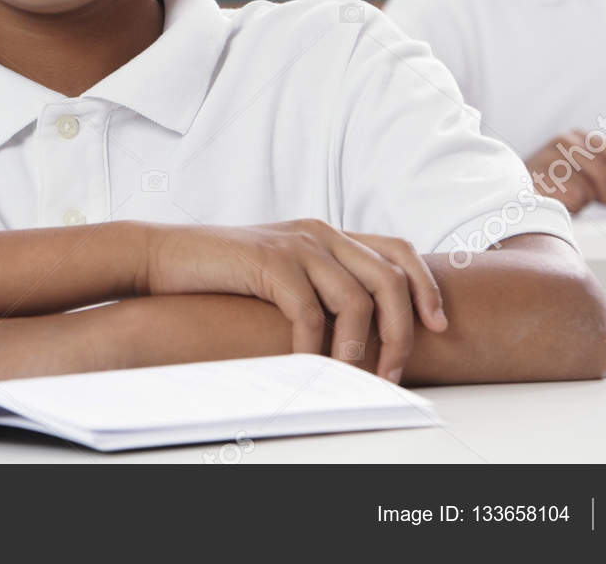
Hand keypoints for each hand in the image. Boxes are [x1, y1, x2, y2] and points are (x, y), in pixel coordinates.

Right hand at [140, 220, 445, 380]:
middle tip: (393, 369)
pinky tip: (307, 363)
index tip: (439, 325)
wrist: (166, 256)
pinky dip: (315, 344)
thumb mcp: (282, 270)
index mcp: (329, 232)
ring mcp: (296, 243)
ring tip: (352, 374)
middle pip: (390, 277)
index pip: (399, 250)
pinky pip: (310, 311)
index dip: (427, 286)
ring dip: (361, 345)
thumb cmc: (222, 273)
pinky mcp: (270, 260)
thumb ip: (319, 283)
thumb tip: (361, 327)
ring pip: (357, 297)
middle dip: (402, 330)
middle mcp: (320, 231)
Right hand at [527, 131, 605, 213]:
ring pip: (591, 189)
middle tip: (602, 202)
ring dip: (586, 201)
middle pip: (605, 173)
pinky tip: (556, 200)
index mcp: (576, 136)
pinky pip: (575, 199)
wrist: (513, 189)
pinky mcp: (543, 177)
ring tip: (571, 198)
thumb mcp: (578, 168)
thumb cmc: (552, 182)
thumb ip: (602, 169)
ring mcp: (551, 158)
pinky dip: (571, 206)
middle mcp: (564, 141)